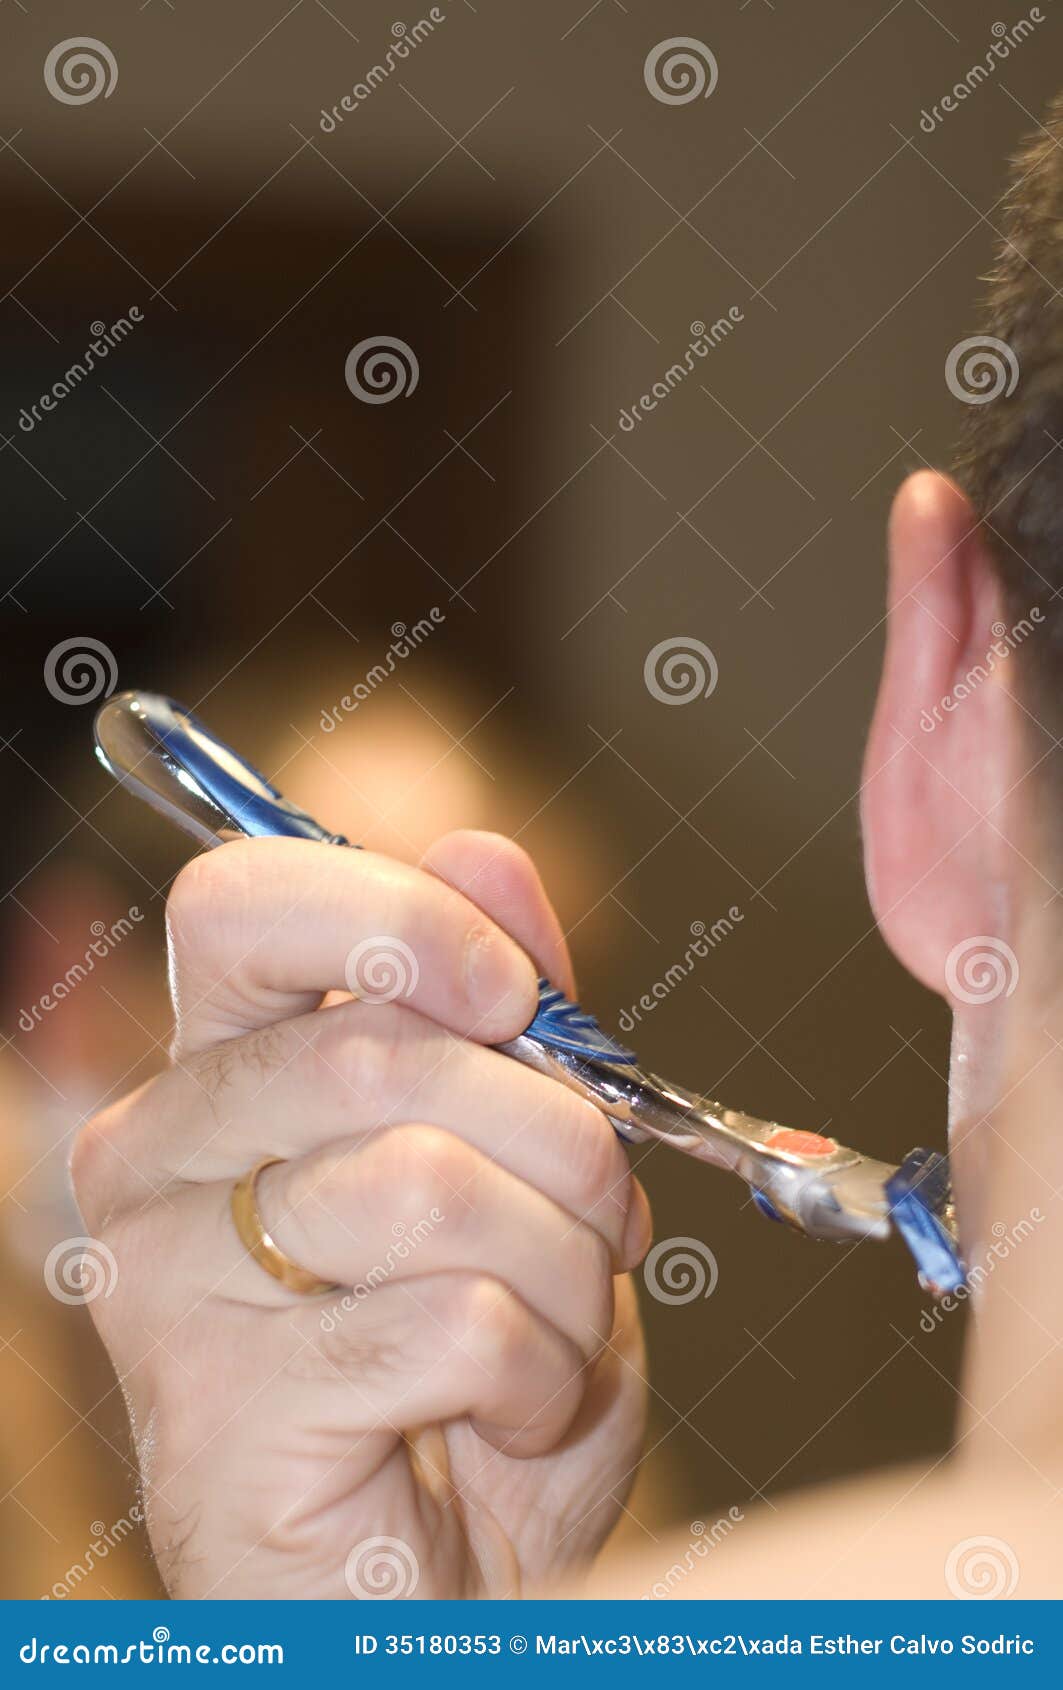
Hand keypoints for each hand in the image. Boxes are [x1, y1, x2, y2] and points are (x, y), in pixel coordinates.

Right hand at [74, 832, 649, 1597]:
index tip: (511, 992)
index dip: (395, 916)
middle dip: (556, 1131)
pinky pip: (450, 1323)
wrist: (443, 1583)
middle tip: (596, 1212)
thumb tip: (484, 849)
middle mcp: (159, 1157)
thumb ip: (499, 1013)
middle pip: (376, 1046)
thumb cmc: (471, 1371)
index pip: (240, 905)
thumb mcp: (516, 1162)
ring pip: (426, 1182)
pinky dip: (543, 1371)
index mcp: (223, 1070)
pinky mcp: (216, 1411)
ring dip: (561, 1264)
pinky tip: (512, 1414)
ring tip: (555, 1328)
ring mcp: (168, 1286)